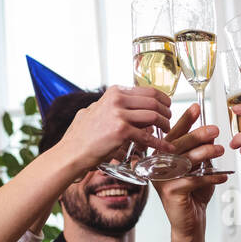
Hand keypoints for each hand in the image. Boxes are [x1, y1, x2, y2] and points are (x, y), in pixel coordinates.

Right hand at [58, 85, 174, 171]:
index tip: (167, 106)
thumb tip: (131, 107)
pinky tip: (167, 147)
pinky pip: (148, 136)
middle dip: (166, 111)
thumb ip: (114, 106)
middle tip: (168, 120)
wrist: (72, 151)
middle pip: (154, 102)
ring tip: (167, 131)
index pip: (147, 90)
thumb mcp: (98, 110)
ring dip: (165, 124)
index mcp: (114, 92)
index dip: (162, 99)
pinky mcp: (121, 132)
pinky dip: (161, 143)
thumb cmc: (84, 134)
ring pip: (154, 116)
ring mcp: (119, 115)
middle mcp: (117, 100)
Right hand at [155, 103, 226, 236]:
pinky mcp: (171, 192)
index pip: (173, 135)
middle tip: (215, 129)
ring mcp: (162, 179)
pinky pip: (194, 179)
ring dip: (205, 153)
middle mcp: (158, 166)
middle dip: (198, 135)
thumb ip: (202, 151)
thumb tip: (210, 132)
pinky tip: (222, 176)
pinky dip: (211, 177)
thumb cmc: (194, 194)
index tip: (196, 107)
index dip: (185, 120)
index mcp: (162, 156)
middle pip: (178, 145)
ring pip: (185, 160)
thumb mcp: (200, 168)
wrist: (190, 223)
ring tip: (220, 150)